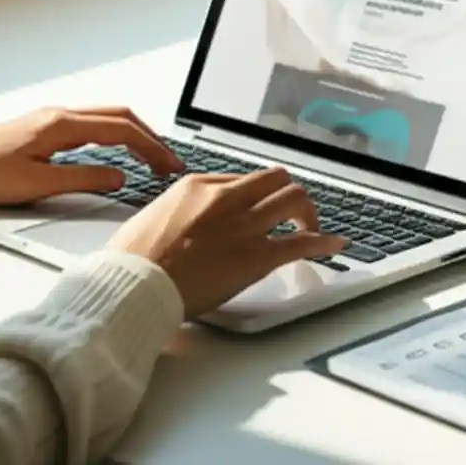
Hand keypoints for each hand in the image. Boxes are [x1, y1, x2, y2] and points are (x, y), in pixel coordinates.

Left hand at [0, 107, 183, 204]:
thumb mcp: (37, 184)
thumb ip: (82, 180)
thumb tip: (118, 178)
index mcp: (62, 125)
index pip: (122, 131)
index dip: (152, 149)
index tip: (169, 166)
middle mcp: (60, 115)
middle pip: (120, 117)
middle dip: (150, 138)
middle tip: (168, 163)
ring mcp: (53, 119)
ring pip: (107, 118)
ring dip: (134, 135)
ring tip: (151, 158)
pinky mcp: (45, 127)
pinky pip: (92, 124)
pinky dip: (115, 135)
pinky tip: (117, 152)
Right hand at [109, 168, 346, 317]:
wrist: (133, 285)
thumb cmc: (132, 260)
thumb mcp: (152, 217)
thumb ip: (178, 211)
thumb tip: (185, 218)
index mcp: (198, 186)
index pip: (242, 179)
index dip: (256, 195)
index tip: (260, 207)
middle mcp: (226, 199)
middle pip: (275, 179)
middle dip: (288, 194)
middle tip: (292, 212)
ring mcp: (243, 226)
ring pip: (293, 199)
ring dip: (308, 213)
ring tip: (311, 227)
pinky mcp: (255, 256)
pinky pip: (301, 242)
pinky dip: (323, 242)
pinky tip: (333, 245)